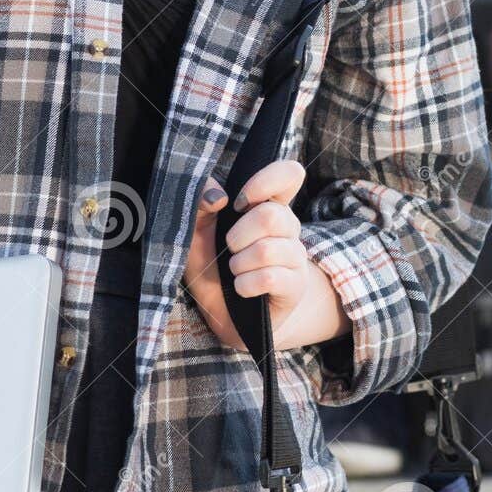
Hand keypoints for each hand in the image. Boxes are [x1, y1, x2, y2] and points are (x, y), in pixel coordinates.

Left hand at [182, 159, 311, 351]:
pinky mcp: (295, 286)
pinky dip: (246, 285)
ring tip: (234, 272)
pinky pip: (270, 278)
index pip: (289, 174)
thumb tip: (217, 196)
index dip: (266, 180)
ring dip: (239, 264)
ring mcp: (295, 258)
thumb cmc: (212, 269)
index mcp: (267, 206)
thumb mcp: (195, 235)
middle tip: (229, 249)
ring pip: (269, 249)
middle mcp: (288, 228)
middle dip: (238, 235)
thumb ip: (199, 207)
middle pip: (272, 216)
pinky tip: (242, 289)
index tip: (239, 202)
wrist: (225, 316)